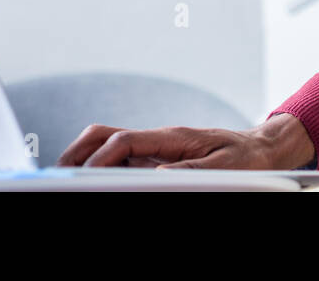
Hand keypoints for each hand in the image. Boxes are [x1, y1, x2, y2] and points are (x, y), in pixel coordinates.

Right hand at [56, 112, 315, 169]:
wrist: (261, 149)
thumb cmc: (245, 157)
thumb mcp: (222, 166)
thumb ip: (189, 171)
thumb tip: (157, 174)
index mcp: (172, 136)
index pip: (124, 140)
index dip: (100, 159)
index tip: (85, 177)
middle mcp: (158, 138)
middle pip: (105, 135)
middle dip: (77, 152)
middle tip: (57, 176)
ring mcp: (154, 148)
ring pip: (107, 145)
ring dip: (83, 158)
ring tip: (65, 180)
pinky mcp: (156, 158)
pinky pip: (120, 158)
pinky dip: (99, 167)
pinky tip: (92, 182)